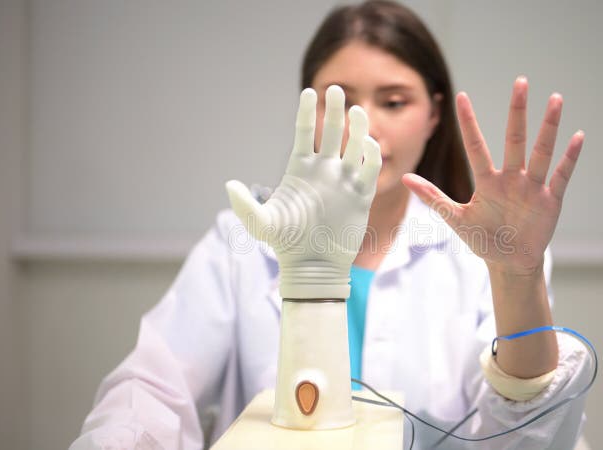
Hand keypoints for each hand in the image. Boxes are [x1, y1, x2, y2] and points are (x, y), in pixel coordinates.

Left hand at [226, 85, 380, 298]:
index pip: (304, 131)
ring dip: (358, 128)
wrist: (314, 267)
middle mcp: (324, 169)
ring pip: (354, 144)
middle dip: (336, 110)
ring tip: (358, 112)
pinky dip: (371, 154)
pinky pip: (369, 168)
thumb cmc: (286, 244)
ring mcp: (344, 180)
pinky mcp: (362, 195)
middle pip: (332, 131)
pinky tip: (368, 144)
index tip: (310, 91)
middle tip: (338, 90)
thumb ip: (247, 205)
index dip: (307, 111)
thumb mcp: (262, 224)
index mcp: (300, 167)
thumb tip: (230, 185)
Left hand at [403, 77, 583, 274]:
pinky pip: (561, 175)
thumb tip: (405, 179)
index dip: (469, 123)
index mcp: (487, 181)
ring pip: (541, 151)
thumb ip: (433, 198)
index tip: (461, 96)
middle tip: (521, 81)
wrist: (510, 264)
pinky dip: (569, 158)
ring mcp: (532, 187)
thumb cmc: (484, 239)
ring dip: (549, 127)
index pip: (476, 146)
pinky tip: (577, 137)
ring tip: (556, 99)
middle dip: (517, 111)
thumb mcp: (457, 219)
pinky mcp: (550, 201)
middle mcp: (511, 178)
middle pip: (515, 139)